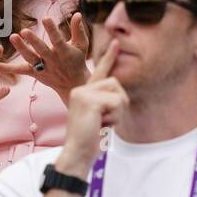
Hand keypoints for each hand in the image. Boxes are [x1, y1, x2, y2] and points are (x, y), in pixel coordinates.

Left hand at [6, 13, 90, 102]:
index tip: (45, 18)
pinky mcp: (35, 73)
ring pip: (30, 58)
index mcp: (64, 52)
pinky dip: (8, 68)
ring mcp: (43, 68)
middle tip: (24, 31)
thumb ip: (78, 30)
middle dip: (33, 41)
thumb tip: (77, 13)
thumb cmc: (77, 60)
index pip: (58, 40)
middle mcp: (52, 61)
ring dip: (21, 48)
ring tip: (13, 37)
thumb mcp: (82, 45)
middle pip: (42, 50)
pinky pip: (21, 70)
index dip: (52, 30)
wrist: (73, 85)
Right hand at [55, 40, 127, 177]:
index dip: (109, 57)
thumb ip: (107, 105)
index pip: (99, 71)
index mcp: (83, 92)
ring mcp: (83, 93)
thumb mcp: (99, 119)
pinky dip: (115, 117)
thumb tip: (120, 97)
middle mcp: (81, 89)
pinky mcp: (89, 100)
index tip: (116, 42)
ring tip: (103, 124)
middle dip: (119, 105)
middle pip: (116, 84)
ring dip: (117, 112)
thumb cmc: (88, 141)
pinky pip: (117, 103)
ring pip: (118, 93)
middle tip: (106, 121)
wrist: (76, 153)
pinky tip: (101, 125)